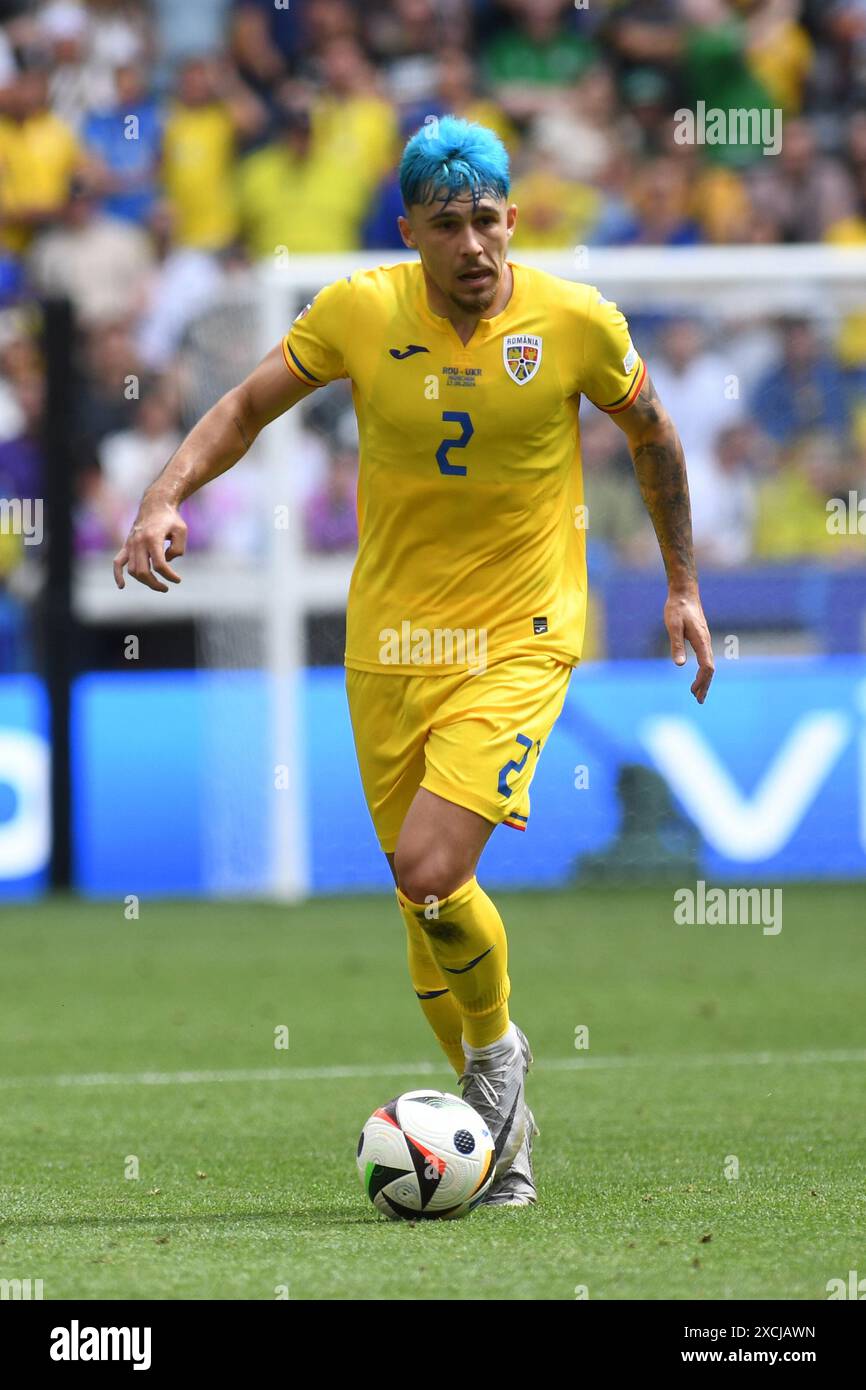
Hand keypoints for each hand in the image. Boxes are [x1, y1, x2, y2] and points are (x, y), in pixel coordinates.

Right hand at [113, 502, 186, 592]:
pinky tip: (122, 586)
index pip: (160, 565)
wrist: (155, 505)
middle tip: (166, 588)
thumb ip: (178, 549)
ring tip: (158, 585)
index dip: (169, 576)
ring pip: (133, 570)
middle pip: (143, 571)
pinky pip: (117, 562)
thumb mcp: (181, 531)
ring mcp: (131, 544)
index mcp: (153, 538)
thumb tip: (166, 561)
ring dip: (144, 581)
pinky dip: (117, 574)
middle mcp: (139, 542)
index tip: (178, 580)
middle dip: (155, 584)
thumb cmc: (171, 519)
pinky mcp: (126, 545)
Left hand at [664, 586, 713, 703]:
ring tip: (697, 694)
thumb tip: (679, 665)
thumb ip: (676, 644)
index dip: (702, 681)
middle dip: (705, 686)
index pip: (706, 666)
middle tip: (699, 701)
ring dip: (704, 680)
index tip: (694, 693)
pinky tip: (698, 676)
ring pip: (709, 664)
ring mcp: (704, 640)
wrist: (684, 593)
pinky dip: (703, 671)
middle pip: (710, 669)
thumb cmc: (677, 608)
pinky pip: (706, 659)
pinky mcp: (701, 638)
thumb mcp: (673, 626)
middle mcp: (706, 642)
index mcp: (701, 641)